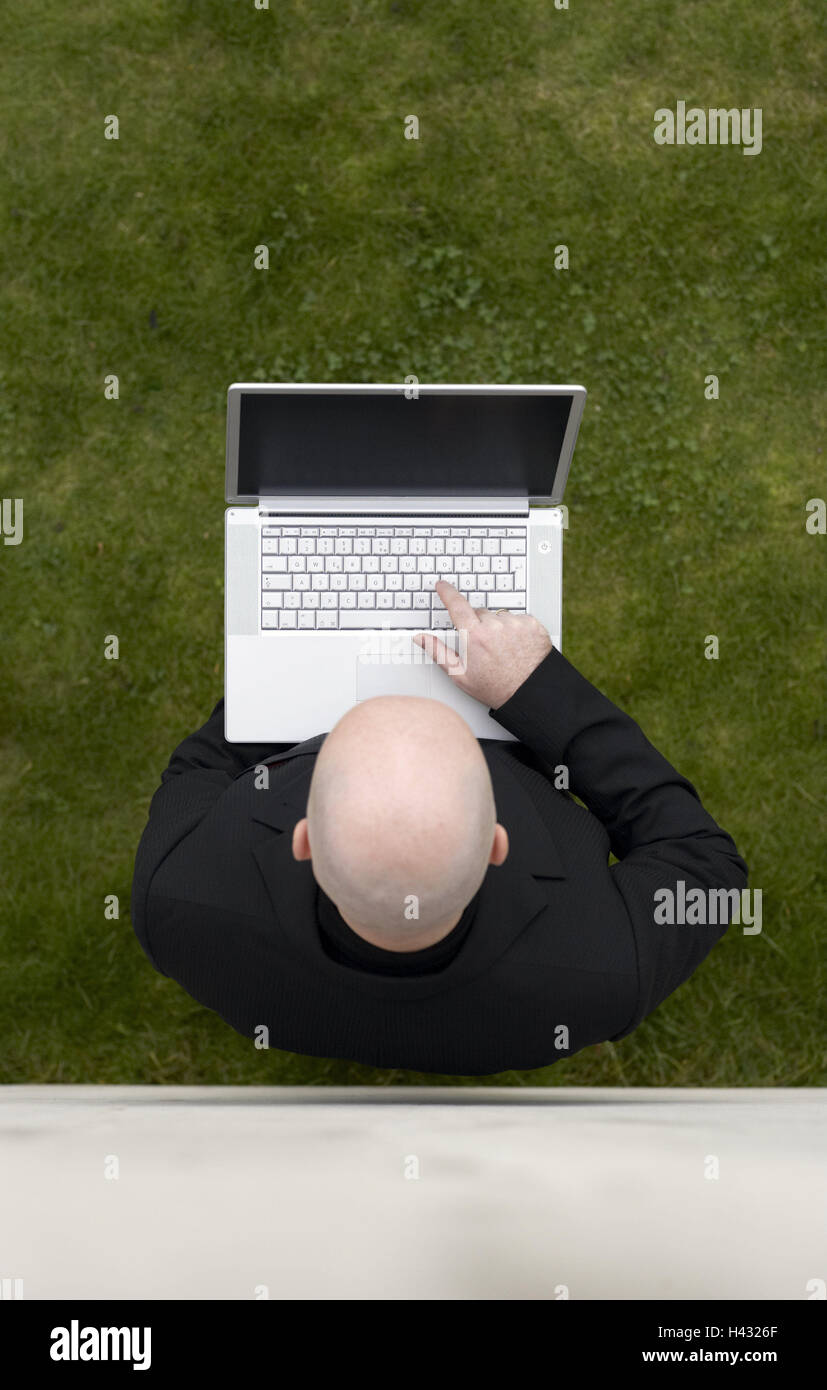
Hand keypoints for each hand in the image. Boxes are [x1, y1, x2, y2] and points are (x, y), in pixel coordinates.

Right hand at [413, 581, 552, 708]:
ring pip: (499, 616)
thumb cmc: (496, 687)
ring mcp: (516, 623)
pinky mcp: (532, 624)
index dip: (447, 593)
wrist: (530, 694)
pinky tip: (516, 646)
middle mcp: (495, 625)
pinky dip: (516, 628)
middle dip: (478, 624)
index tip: (442, 586)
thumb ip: (438, 652)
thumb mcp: (460, 674)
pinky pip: (518, 618)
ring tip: (502, 649)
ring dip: (498, 626)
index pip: (456, 605)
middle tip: (483, 646)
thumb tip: (421, 638)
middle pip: (480, 613)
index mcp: (475, 636)